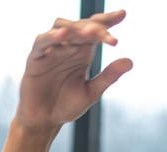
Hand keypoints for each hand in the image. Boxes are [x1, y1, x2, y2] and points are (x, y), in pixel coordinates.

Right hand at [17, 10, 132, 131]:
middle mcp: (67, 47)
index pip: (95, 30)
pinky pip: (41, 42)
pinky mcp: (35, 59)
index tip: (123, 14)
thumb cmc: (66, 106)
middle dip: (95, 27)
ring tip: (90, 33)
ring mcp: (50, 51)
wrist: (45, 122)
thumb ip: (108, 76)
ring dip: (76, 28)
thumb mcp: (92, 93)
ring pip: (60, 27)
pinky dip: (51, 37)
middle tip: (108, 36)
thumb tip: (130, 61)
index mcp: (83, 52)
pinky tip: (64, 36)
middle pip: (80, 26)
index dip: (108, 20)